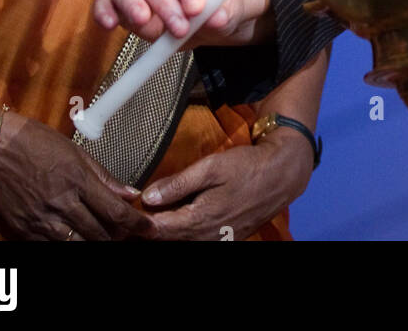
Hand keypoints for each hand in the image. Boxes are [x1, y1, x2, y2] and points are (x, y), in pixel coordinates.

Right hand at [0, 113, 154, 240]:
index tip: (148, 229)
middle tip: (127, 234)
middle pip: (100, 236)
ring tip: (104, 237)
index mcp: (77, 180)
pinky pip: (53, 248)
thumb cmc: (29, 140)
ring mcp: (41, 222)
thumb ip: (103, 175)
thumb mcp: (73, 149)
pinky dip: (69, 246)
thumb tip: (130, 192)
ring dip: (96, 243)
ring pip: (78, 247)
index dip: (136, 226)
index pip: (116, 213)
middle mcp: (61, 204)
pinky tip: (76, 238)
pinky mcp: (24, 233)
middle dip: (119, 238)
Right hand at [93, 0, 273, 47]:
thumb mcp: (233, 3)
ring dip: (133, 7)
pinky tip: (110, 24)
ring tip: (147, 26)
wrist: (211, 14)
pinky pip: (106, 2)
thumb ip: (226, 8)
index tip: (197, 7)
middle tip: (181, 28)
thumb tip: (216, 17)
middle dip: (165, 4)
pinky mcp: (122, 3)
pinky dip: (104, 12)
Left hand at [139, 127, 314, 240]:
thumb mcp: (212, 167)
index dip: (139, 220)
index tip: (126, 208)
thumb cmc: (247, 166)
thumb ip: (179, 183)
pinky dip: (181, 231)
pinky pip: (196, 240)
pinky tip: (176, 217)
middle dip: (149, 226)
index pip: (158, 229)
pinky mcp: (225, 240)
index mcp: (199, 219)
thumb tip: (148, 196)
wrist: (281, 176)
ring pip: (180, 241)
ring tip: (150, 215)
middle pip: (167, 239)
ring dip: (165, 230)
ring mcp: (216, 241)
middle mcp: (206, 237)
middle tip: (133, 211)